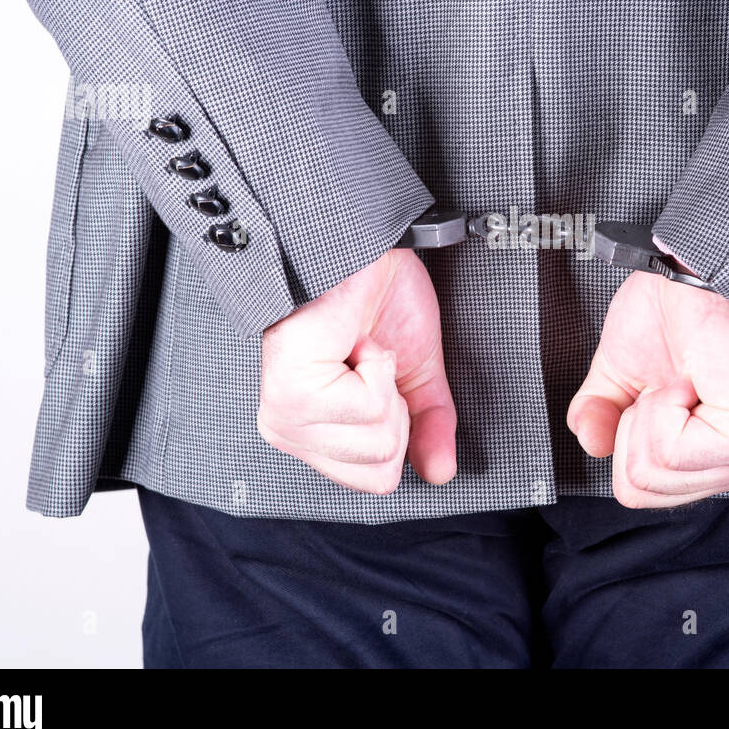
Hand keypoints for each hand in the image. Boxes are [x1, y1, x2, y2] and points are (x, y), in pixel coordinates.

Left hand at [257, 249, 455, 493]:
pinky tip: (350, 340)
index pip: (374, 481)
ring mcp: (287, 412)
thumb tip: (441, 469)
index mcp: (313, 431)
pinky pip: (365, 408)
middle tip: (370, 361)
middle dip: (396, 408)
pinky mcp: (292, 389)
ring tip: (357, 347)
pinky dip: (376, 366)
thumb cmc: (375, 296)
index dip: (399, 431)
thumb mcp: (416, 372)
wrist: (363, 246)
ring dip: (384, 382)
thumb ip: (428, 426)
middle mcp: (291, 428)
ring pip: (374, 442)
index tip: (381, 380)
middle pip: (379, 471)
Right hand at [567, 270, 728, 507]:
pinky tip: (689, 382)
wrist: (693, 273)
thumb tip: (592, 442)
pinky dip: (661, 408)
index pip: (639, 493)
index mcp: (704, 457)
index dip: (623, 439)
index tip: (647, 393)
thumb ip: (598, 416)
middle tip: (663, 386)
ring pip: (651, 473)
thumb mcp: (617, 373)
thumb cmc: (671, 312)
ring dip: (647, 413)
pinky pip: (670, 452)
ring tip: (678, 380)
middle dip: (630, 429)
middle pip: (639, 490)